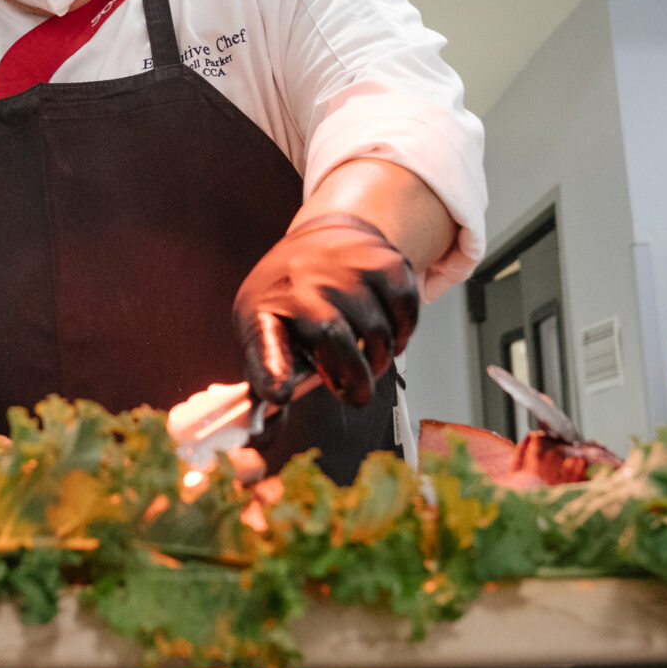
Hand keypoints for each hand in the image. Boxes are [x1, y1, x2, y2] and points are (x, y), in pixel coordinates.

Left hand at [232, 213, 418, 407]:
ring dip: (381, 355)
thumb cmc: (293, 297)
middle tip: (358, 388)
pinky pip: (404, 306)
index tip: (280, 392)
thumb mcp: (267, 333)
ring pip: (376, 330)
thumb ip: (270, 380)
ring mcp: (339, 265)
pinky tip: (389, 328)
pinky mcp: (379, 257)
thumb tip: (268, 429)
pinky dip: (404, 329)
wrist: (322, 238)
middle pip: (333, 337)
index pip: (264, 342)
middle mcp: (298, 281)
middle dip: (356, 377)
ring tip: (370, 351)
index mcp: (262, 310)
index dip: (273, 370)